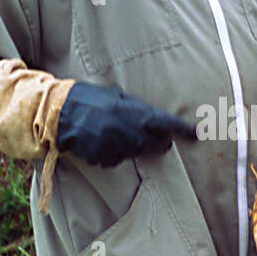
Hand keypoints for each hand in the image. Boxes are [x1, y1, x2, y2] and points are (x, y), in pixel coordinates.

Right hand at [56, 82, 197, 167]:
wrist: (59, 112)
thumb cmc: (89, 98)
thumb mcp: (116, 96)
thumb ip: (137, 108)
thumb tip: (154, 119)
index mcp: (135, 112)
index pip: (167, 123)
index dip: (184, 130)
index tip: (197, 134)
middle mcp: (130, 132)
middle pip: (155, 144)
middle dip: (157, 142)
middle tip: (152, 135)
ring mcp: (117, 147)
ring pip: (135, 153)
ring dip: (132, 146)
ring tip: (114, 131)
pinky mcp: (104, 158)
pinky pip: (116, 160)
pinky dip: (114, 153)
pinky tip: (102, 140)